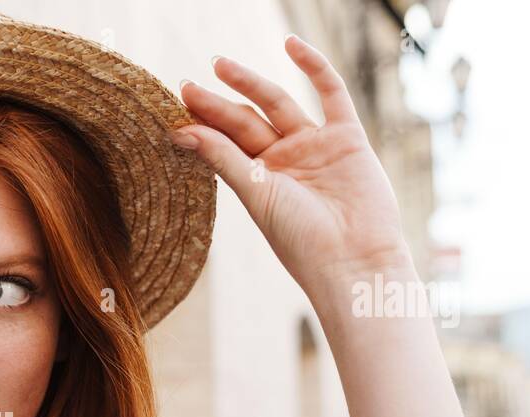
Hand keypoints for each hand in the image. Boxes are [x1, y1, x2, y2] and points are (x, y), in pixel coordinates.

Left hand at [172, 35, 414, 307]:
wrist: (354, 259)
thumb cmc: (300, 238)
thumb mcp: (256, 194)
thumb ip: (222, 158)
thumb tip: (179, 131)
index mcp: (257, 181)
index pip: (224, 143)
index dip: (201, 122)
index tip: (175, 103)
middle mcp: (284, 161)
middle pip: (246, 122)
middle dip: (217, 103)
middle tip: (188, 84)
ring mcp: (315, 146)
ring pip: (279, 104)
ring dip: (251, 83)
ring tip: (219, 65)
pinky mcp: (347, 137)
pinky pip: (331, 93)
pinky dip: (314, 66)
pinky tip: (291, 44)